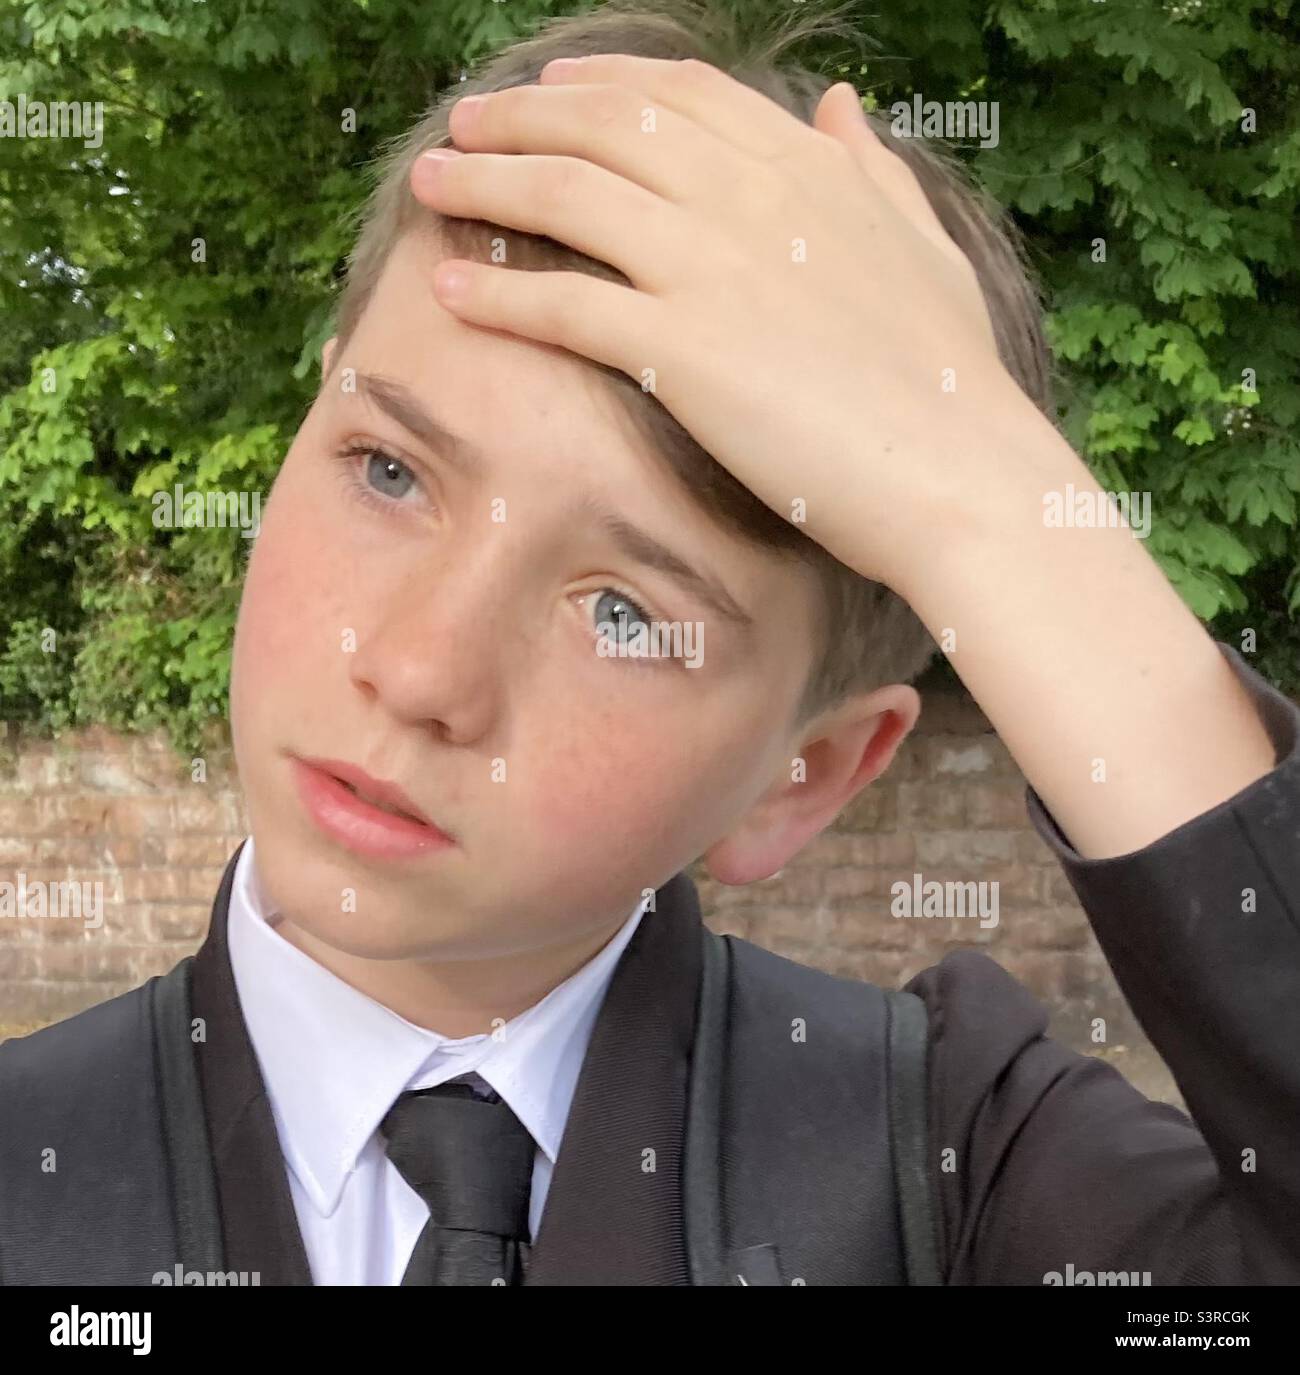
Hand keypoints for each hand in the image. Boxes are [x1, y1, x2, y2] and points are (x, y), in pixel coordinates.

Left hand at [412, 54, 1030, 590]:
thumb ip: (873, 173)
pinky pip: (564, 307)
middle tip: (463, 124)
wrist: (958, 470)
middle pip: (601, 128)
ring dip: (484, 184)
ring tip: (431, 182)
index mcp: (803, 168)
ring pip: (566, 198)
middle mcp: (746, 198)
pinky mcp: (679, 350)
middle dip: (518, 118)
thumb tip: (843, 108)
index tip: (549, 88)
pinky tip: (451, 291)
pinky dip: (500, 294)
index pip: (678, 94)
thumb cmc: (950, 377)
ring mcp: (709, 267)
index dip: (599, 83)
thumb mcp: (923, 247)